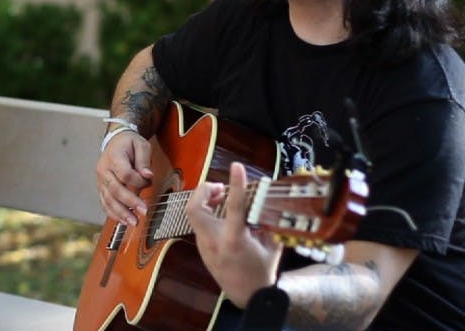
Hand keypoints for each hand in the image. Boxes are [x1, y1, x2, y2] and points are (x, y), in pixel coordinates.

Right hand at [96, 129, 152, 225]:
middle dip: (130, 202)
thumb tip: (147, 175)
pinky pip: (105, 203)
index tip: (149, 181)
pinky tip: (123, 221)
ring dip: (121, 213)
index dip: (138, 181)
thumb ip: (144, 160)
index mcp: (114, 157)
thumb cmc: (129, 144)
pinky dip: (113, 213)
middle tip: (144, 211)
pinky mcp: (102, 188)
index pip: (125, 174)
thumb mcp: (141, 145)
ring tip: (133, 222)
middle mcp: (104, 170)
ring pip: (108, 199)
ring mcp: (101, 180)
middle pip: (115, 189)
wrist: (115, 141)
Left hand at [186, 161, 282, 307]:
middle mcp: (215, 242)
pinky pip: (198, 223)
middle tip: (219, 188)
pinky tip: (220, 213)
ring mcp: (204, 246)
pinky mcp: (201, 248)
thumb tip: (266, 197)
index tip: (237, 167)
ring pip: (193, 214)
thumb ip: (267, 220)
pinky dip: (207, 212)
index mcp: (235, 240)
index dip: (236, 184)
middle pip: (194, 208)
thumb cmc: (262, 270)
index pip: (234, 206)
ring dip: (204, 200)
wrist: (247, 297)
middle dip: (203, 191)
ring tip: (221, 198)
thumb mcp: (271, 244)